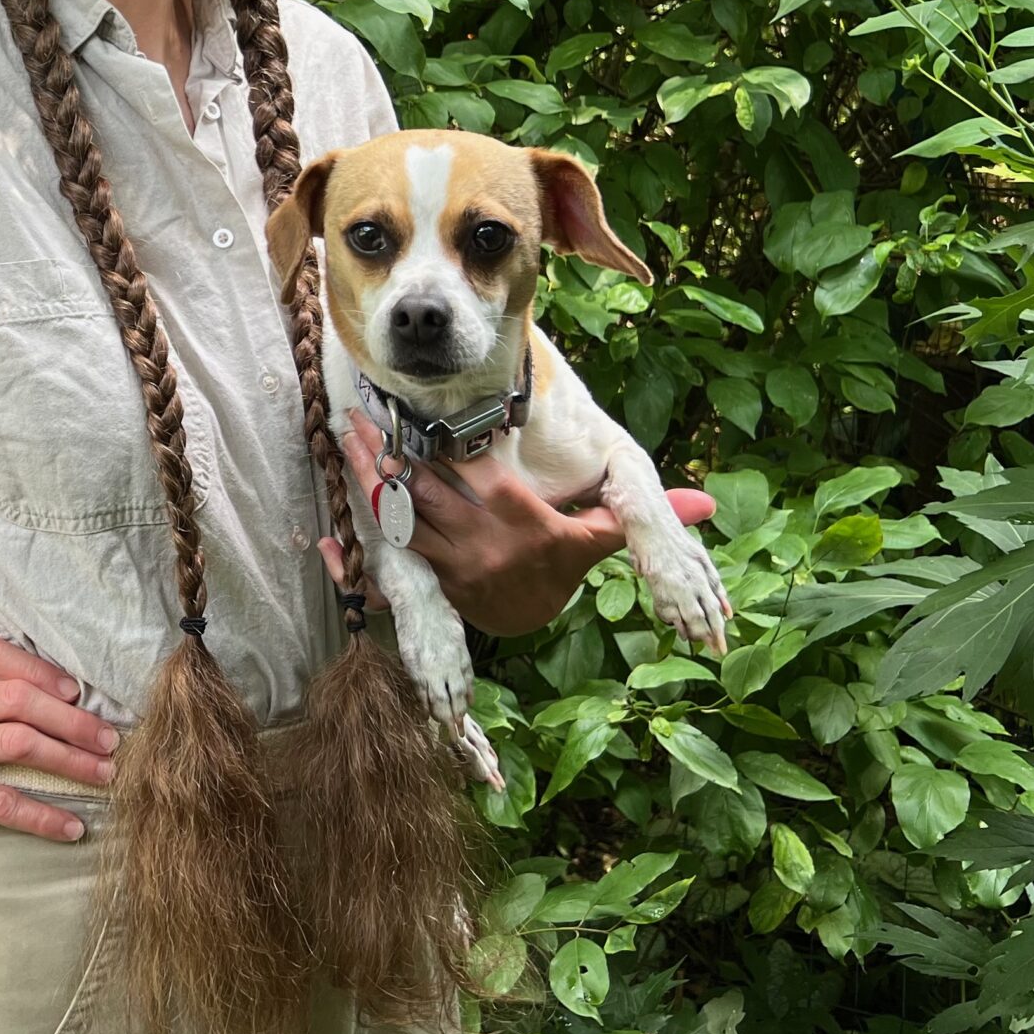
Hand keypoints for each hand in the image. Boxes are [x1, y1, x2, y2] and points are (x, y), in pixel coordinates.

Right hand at [0, 636, 120, 854]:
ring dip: (71, 761)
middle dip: (74, 720)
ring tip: (104, 775)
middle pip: (21, 699)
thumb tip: (0, 657)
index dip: (41, 669)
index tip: (74, 693)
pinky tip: (71, 827)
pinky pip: (1, 802)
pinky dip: (43, 816)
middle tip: (110, 739)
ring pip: (20, 744)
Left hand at [318, 410, 716, 637]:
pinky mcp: (429, 588)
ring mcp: (450, 568)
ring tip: (343, 440)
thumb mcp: (597, 540)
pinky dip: (354, 564)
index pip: (480, 474)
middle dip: (388, 453)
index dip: (447, 445)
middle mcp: (481, 545)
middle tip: (357, 411)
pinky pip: (385, 576)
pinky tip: (327, 543)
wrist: (533, 621)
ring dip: (366, 483)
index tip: (419, 413)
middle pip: (425, 492)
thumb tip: (706, 504)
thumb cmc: (558, 563)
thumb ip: (640, 517)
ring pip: (399, 522)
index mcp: (520, 522)